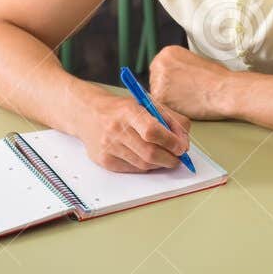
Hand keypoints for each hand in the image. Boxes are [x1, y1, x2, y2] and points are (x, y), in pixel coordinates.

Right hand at [75, 85, 192, 171]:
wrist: (88, 114)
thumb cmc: (123, 109)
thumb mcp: (148, 104)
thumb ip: (171, 119)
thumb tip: (184, 142)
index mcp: (128, 110)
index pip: (153, 131)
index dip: (171, 142)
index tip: (181, 147)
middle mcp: (115, 129)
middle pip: (150, 153)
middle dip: (170, 158)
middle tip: (178, 157)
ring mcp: (108, 146)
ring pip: (143, 164)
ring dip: (159, 163)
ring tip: (164, 156)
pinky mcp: (104, 160)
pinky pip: (133, 169)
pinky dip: (145, 166)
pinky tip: (146, 157)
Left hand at [147, 45, 231, 119]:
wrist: (223, 91)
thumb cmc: (216, 78)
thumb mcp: (195, 61)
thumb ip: (178, 66)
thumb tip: (173, 76)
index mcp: (168, 52)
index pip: (159, 67)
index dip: (170, 78)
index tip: (178, 84)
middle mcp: (159, 63)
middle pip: (155, 79)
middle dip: (166, 88)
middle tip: (183, 94)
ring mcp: (157, 80)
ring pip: (157, 94)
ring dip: (167, 99)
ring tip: (187, 99)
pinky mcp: (159, 97)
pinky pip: (160, 106)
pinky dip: (170, 109)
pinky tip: (185, 106)